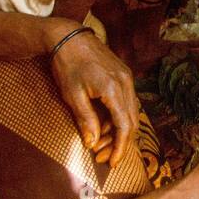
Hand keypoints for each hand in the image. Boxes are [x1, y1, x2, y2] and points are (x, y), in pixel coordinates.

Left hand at [49, 25, 138, 165]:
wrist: (69, 36)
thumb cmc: (67, 64)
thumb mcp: (72, 95)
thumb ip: (86, 119)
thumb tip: (93, 143)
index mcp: (113, 89)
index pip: (124, 126)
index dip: (120, 147)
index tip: (112, 162)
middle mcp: (126, 83)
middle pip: (131, 121)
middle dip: (118, 142)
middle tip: (102, 156)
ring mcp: (127, 77)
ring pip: (130, 112)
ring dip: (117, 130)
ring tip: (100, 142)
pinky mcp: (123, 74)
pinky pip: (126, 101)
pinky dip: (117, 116)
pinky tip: (103, 124)